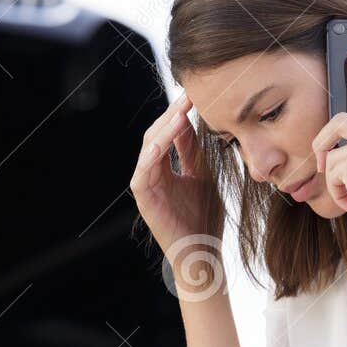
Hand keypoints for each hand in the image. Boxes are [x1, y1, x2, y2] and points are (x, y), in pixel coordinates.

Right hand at [130, 93, 224, 280]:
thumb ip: (194, 151)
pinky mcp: (144, 200)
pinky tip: (162, 143)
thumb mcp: (203, 175)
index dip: (180, 113)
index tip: (197, 94)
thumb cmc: (204, 218)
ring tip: (181, 113)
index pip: (169, 132)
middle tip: (189, 95)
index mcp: (165, 167)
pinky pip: (142, 174)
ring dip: (164, 130)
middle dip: (172, 114)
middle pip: (156, 135)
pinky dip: (151, 157)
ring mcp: (146, 186)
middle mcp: (152, 173)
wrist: (202, 251)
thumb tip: (191, 121)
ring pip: (149, 149)